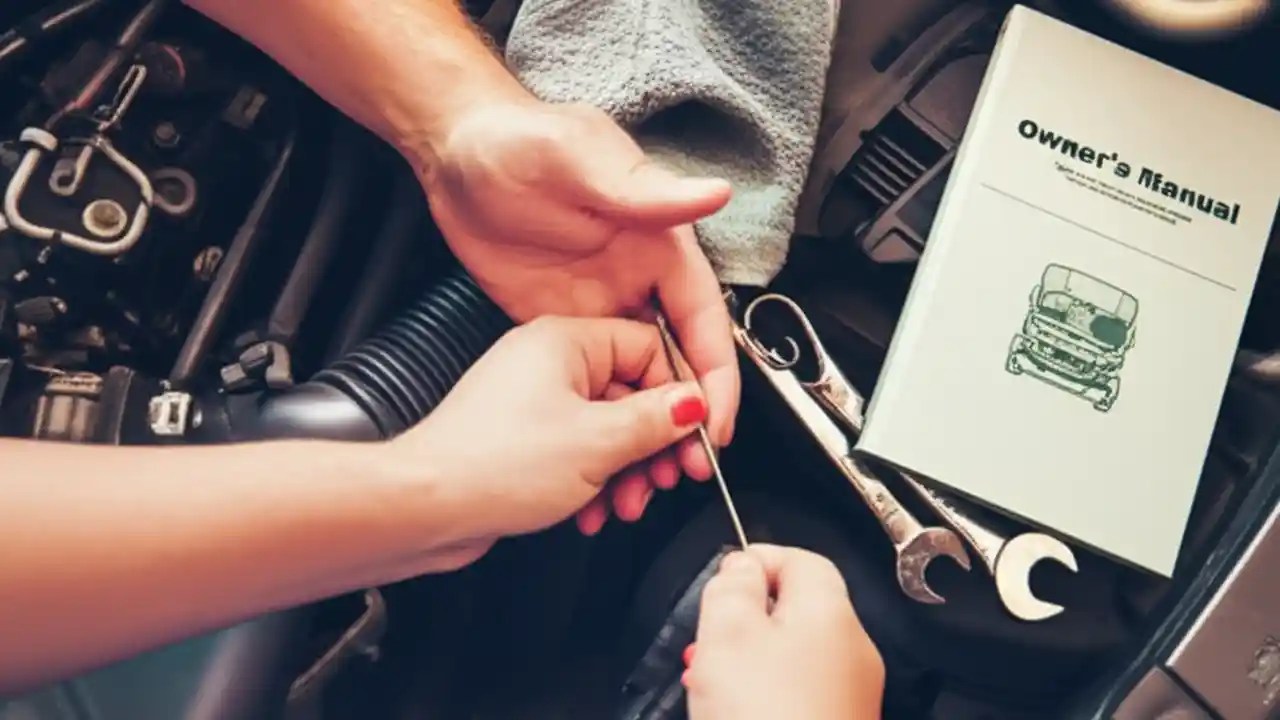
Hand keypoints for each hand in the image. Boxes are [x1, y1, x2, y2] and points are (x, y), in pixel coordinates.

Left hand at [389, 316, 709, 561]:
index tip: (699, 433)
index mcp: (566, 339)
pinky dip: (596, 480)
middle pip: (634, 391)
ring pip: (610, 427)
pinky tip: (596, 509)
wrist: (424, 507)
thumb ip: (657, 419)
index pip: (652, 348)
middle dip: (658, 442)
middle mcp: (549, 361)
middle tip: (675, 474)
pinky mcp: (525, 436)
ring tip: (629, 502)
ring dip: (629, 470)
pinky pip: (581, 449)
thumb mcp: (598, 441)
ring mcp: (535, 399)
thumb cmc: (491, 465)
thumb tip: (692, 405)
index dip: (683, 394)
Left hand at [420, 99, 739, 461]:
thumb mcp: (581, 166)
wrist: (449, 155)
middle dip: (682, 424)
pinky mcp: (556, 331)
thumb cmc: (516, 146)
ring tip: (635, 488)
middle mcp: (633, 284)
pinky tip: (590, 467)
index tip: (718, 426)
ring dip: (639, 438)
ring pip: (632, 389)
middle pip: (673, 367)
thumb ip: (646, 192)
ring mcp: (595, 311)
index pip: (701, 322)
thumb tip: (713, 193)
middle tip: (682, 473)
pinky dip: (595, 431)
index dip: (716, 377)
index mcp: (655, 249)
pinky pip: (587, 392)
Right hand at [685, 546, 884, 719]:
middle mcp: (851, 650)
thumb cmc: (765, 719)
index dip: (756, 561)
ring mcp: (850, 693)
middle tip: (710, 643)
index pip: (801, 558)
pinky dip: (765, 695)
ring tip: (713, 685)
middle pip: (795, 610)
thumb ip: (733, 586)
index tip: (722, 582)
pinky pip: (798, 693)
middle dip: (745, 622)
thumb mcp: (728, 633)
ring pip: (793, 655)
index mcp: (831, 612)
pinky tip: (735, 713)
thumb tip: (742, 565)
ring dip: (749, 661)